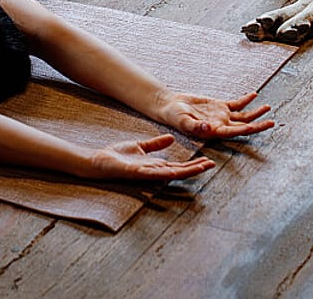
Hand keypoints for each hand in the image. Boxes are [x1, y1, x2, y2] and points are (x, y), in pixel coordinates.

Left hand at [85, 135, 214, 180]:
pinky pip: (154, 174)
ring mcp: (147, 174)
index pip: (180, 165)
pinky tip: (176, 171)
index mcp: (156, 165)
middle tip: (212, 164)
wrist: (100, 161)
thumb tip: (171, 138)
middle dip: (196, 168)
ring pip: (171, 174)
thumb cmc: (117, 156)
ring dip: (187, 172)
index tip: (208, 159)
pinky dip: (166, 173)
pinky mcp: (137, 173)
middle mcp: (154, 172)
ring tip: (201, 168)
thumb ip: (155, 144)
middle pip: (180, 171)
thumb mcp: (140, 146)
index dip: (194, 163)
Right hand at [157, 90, 273, 139]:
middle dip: (258, 125)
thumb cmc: (175, 116)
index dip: (244, 130)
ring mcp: (222, 116)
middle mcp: (221, 125)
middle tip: (272, 123)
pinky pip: (236, 104)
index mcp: (214, 132)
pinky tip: (254, 95)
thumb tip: (208, 128)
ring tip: (268, 107)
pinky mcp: (220, 106)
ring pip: (243, 116)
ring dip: (256, 113)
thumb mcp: (183, 121)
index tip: (254, 127)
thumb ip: (195, 126)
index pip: (232, 132)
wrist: (171, 106)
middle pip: (243, 126)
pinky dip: (245, 100)